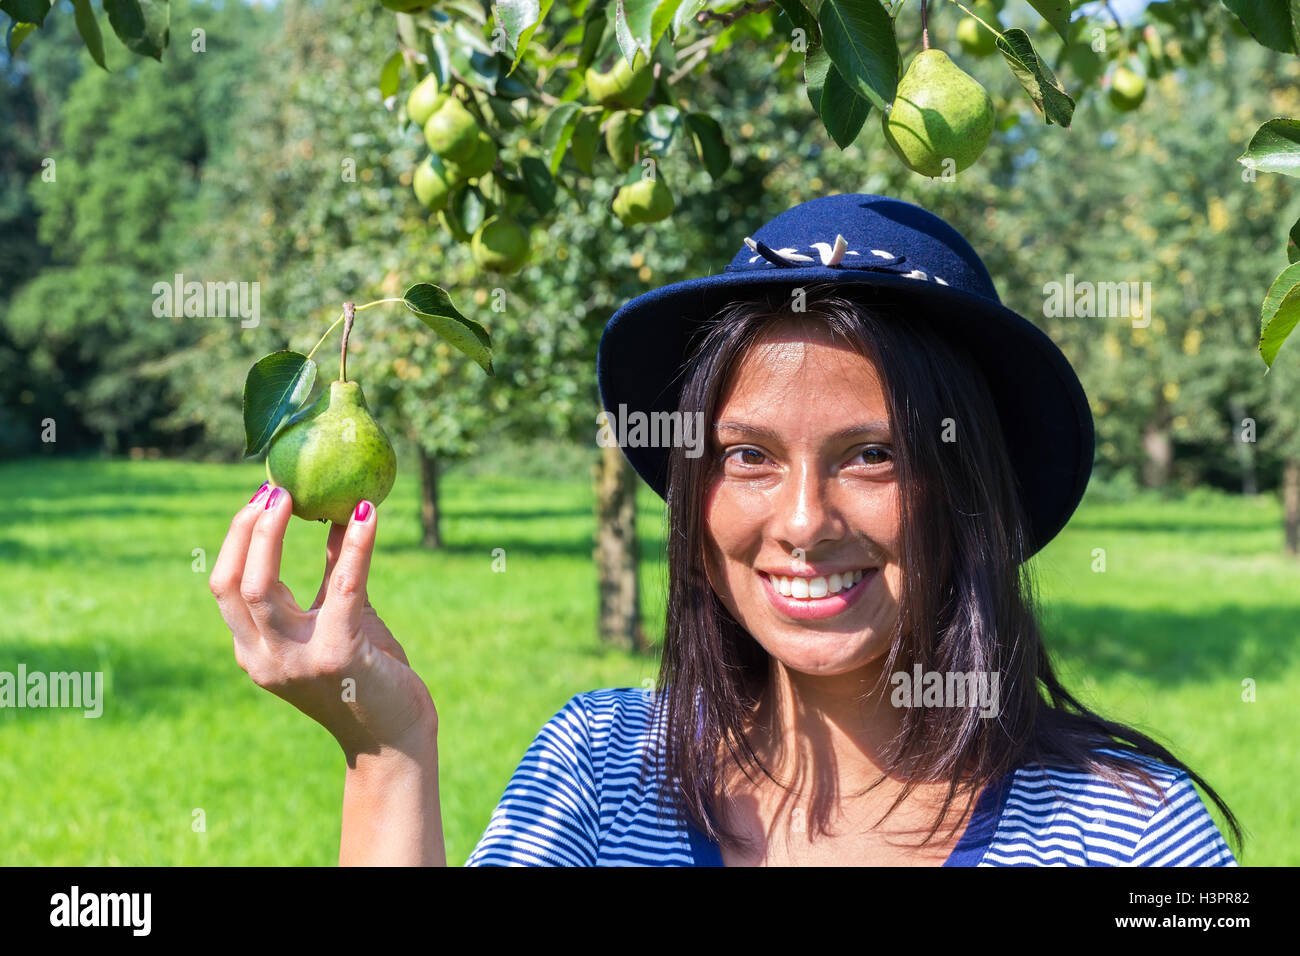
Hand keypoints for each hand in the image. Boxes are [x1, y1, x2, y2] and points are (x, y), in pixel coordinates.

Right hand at [210, 484, 436, 760]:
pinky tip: (369, 513)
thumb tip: (341, 512)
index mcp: (255, 650)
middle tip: (274, 488)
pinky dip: (355, 546)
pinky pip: (342, 588)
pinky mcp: (338, 656)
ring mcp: (295, 661)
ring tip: (297, 494)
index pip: (225, 586)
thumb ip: (333, 572)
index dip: (237, 537)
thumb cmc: (368, 675)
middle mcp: (264, 658)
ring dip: (273, 533)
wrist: (394, 738)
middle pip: (232, 583)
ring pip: (261, 587)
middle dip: (247, 529)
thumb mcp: (342, 618)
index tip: (259, 497)